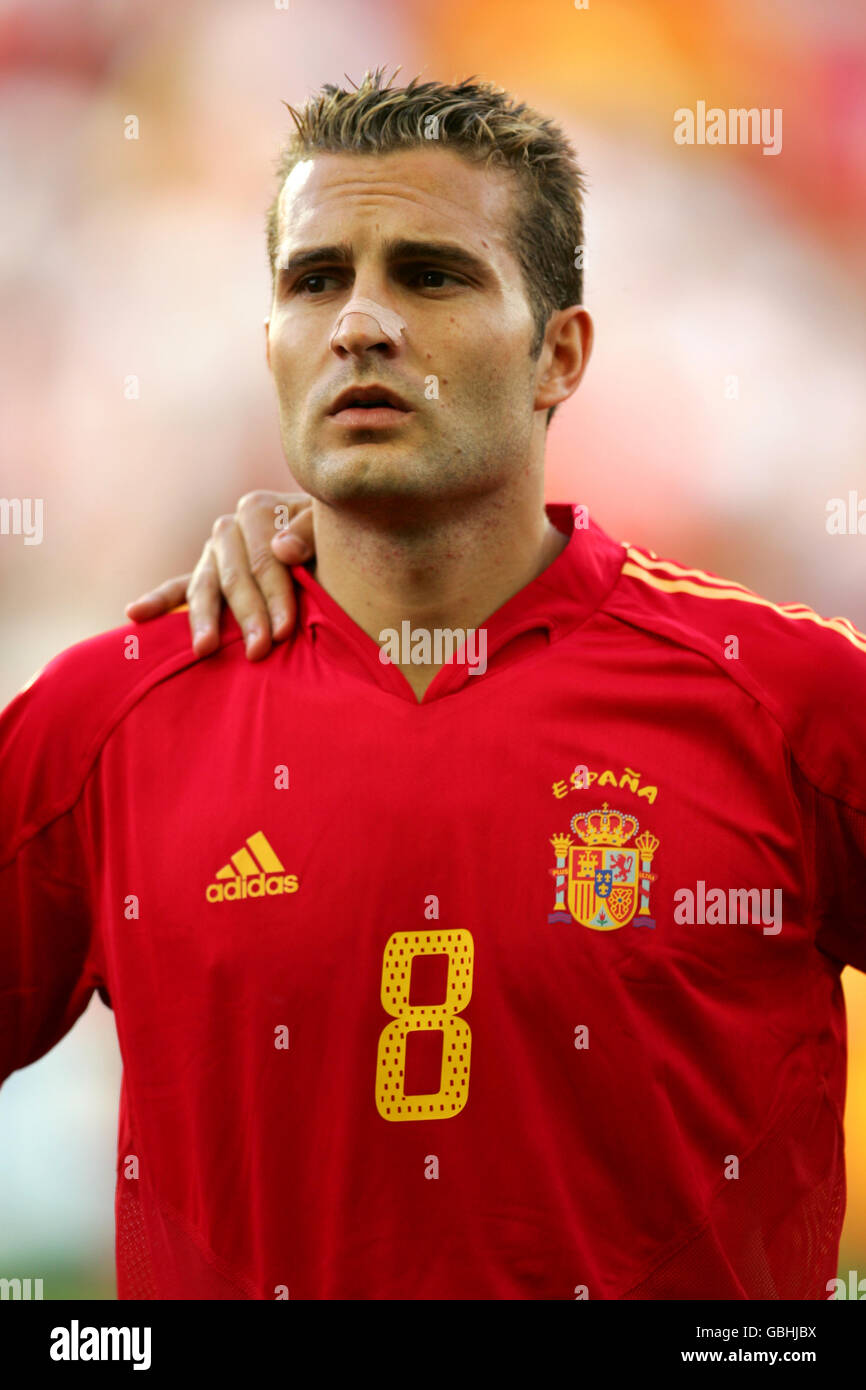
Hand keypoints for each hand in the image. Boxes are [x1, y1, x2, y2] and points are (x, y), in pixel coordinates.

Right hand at [125, 491, 313, 659]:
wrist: (329, 543)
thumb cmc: (335, 539)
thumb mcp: (331, 529)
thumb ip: (312, 532)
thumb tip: (284, 549)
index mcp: (258, 509)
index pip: (265, 559)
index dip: (276, 595)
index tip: (284, 631)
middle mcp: (230, 528)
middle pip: (235, 577)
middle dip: (247, 615)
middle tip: (258, 650)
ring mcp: (213, 553)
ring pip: (205, 587)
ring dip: (204, 619)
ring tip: (203, 648)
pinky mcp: (204, 573)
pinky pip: (178, 588)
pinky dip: (157, 601)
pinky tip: (134, 614)